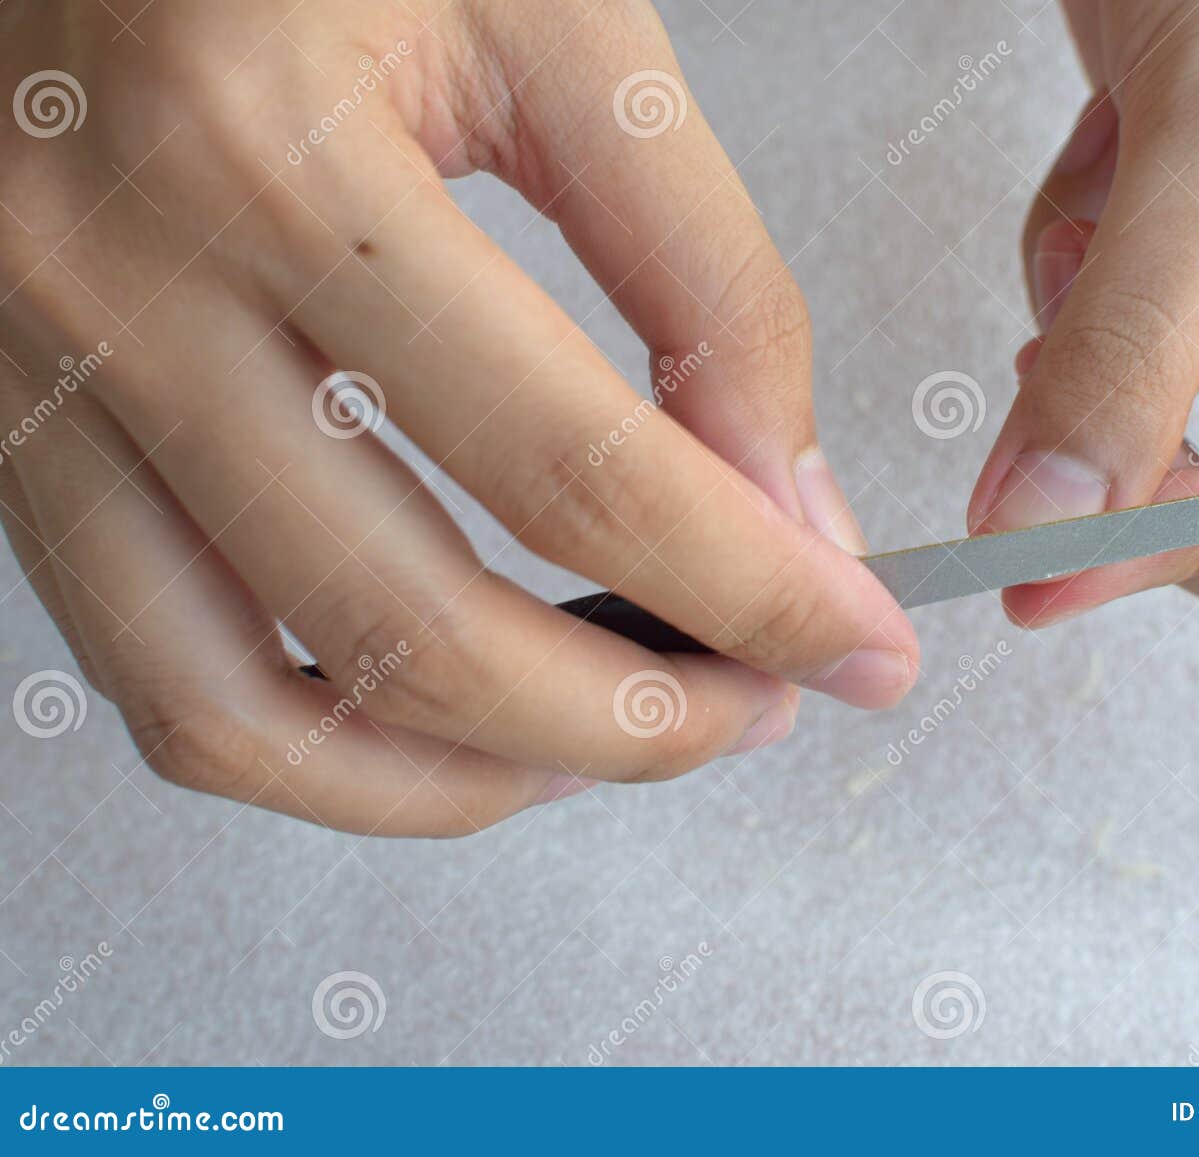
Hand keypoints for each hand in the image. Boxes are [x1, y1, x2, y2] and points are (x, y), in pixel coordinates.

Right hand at [0, 0, 917, 834]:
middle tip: (752, 708)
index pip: (575, 471)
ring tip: (604, 747)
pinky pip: (154, 674)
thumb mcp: (553, 28)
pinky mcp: (19, 433)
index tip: (852, 641)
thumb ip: (697, 270)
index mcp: (277, 157)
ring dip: (464, 783)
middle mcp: (125, 290)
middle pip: (414, 632)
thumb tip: (784, 502)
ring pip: (251, 717)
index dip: (751, 592)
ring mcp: (43, 381)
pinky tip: (437, 717)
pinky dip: (316, 746)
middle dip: (631, 722)